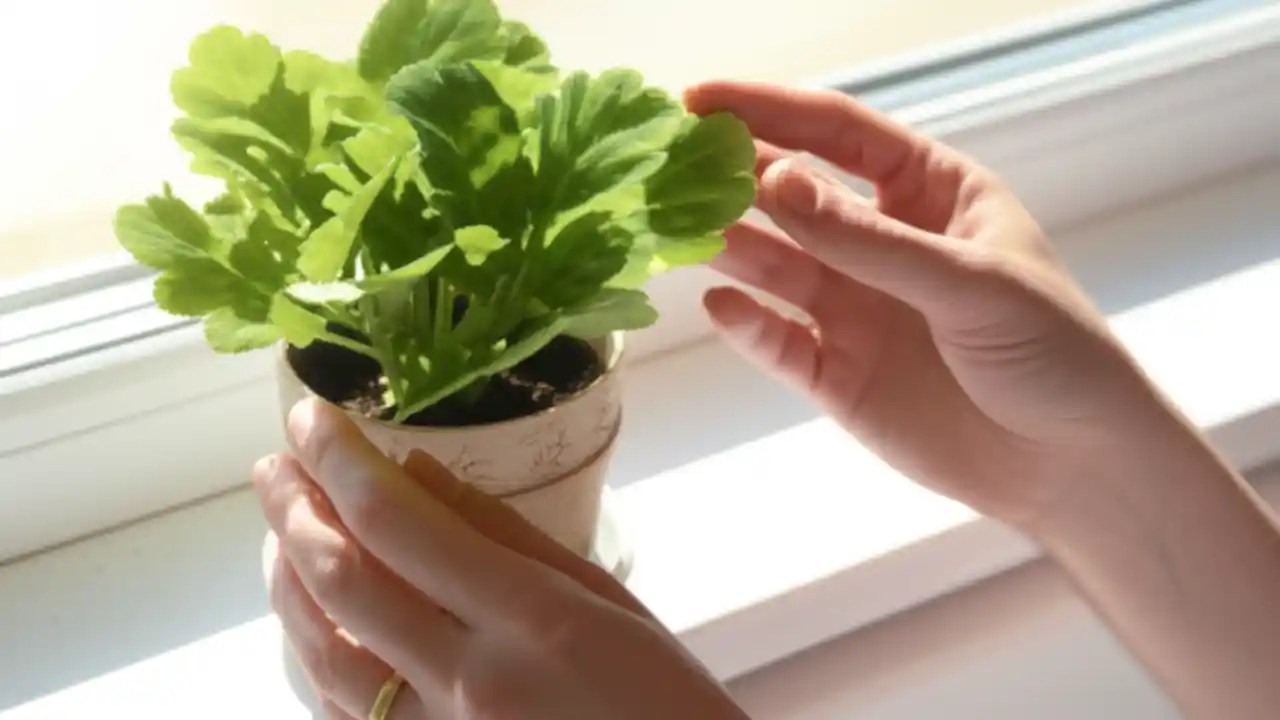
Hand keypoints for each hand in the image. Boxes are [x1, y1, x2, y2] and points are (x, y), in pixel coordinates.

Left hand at [254, 398, 746, 719]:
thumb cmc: (664, 698)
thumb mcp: (607, 599)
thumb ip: (506, 534)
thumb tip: (413, 473)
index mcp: (531, 619)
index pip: (402, 522)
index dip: (342, 461)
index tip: (311, 416)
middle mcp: (469, 681)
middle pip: (345, 582)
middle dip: (295, 511)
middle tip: (274, 464)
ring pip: (323, 654)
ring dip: (288, 583)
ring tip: (279, 531)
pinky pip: (341, 709)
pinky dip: (312, 653)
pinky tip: (308, 616)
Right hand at [686, 81, 1175, 531]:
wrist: (1073, 466)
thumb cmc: (1050, 351)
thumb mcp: (968, 281)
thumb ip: (868, 240)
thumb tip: (776, 181)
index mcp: (928, 192)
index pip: (838, 134)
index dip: (769, 110)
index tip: (700, 100)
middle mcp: (882, 242)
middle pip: (793, 194)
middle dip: (734, 176)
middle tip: (669, 165)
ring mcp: (856, 307)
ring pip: (776, 264)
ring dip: (732, 244)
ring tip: (680, 230)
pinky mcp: (837, 373)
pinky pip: (779, 339)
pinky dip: (746, 323)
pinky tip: (719, 303)